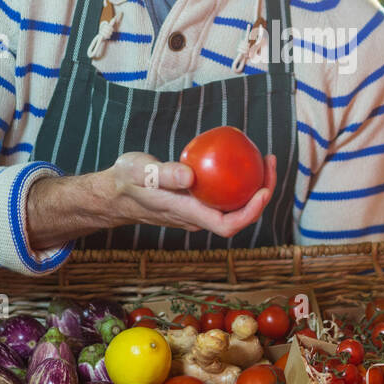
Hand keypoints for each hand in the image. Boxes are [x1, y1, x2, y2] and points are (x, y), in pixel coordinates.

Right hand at [105, 150, 278, 238]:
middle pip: (238, 216)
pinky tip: (240, 159)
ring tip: (263, 158)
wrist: (113, 193)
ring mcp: (197, 211)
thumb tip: (191, 176)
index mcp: (188, 214)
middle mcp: (196, 217)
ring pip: (233, 206)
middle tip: (269, 162)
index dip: (251, 212)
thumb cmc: (125, 181)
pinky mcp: (195, 202)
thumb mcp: (140, 172)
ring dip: (253, 187)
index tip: (264, 189)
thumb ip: (165, 174)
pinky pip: (223, 196)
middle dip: (261, 194)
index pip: (227, 224)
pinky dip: (237, 181)